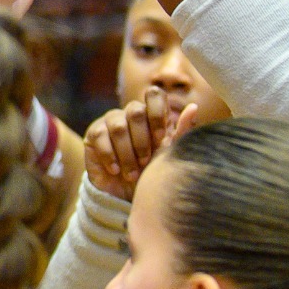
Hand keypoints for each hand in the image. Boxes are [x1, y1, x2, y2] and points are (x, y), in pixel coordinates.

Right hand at [83, 86, 198, 200]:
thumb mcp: (169, 153)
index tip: (160, 139)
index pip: (154, 94)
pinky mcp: (94, 133)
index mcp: (152, 114)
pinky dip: (110, 157)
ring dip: (127, 154)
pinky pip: (101, 136)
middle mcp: (131, 113)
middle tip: (145, 162)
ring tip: (131, 173)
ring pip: (118, 126)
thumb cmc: (150, 171)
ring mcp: (111, 121)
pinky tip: (116, 170)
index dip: (157, 114)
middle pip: (136, 111)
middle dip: (142, 141)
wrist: (126, 193)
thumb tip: (193, 107)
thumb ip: (181, 132)